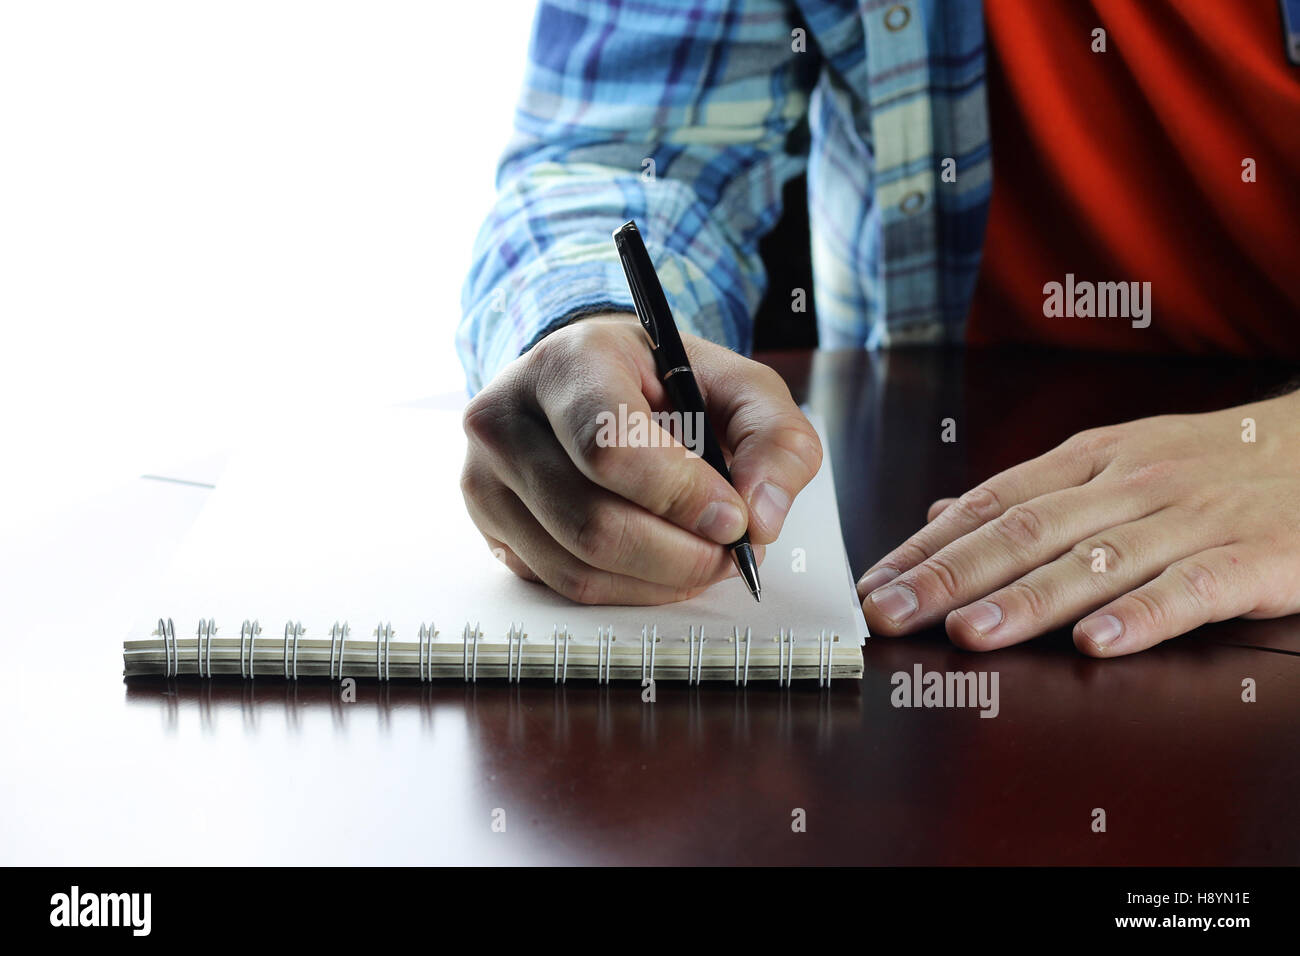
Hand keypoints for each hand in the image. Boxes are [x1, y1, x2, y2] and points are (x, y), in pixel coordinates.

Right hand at [461, 313, 821, 603]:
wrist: (589, 379)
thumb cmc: (661, 382)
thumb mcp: (736, 385)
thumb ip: (775, 439)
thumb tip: (764, 517)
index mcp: (567, 363)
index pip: (608, 447)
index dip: (679, 496)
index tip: (734, 518)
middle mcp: (506, 419)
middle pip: (593, 524)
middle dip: (680, 555)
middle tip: (731, 553)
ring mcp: (486, 478)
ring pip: (577, 568)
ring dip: (660, 581)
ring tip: (705, 558)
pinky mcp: (488, 526)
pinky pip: (561, 585)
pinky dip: (627, 590)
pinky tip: (660, 565)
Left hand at [857, 391, 1299, 655]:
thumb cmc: (1211, 464)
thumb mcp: (1116, 460)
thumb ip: (1031, 494)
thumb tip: (940, 513)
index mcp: (1090, 462)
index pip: (990, 503)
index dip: (927, 546)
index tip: (874, 583)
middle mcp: (1128, 486)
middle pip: (1023, 533)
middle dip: (947, 576)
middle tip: (890, 613)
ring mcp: (1189, 520)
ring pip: (1093, 562)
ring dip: (1024, 600)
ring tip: (966, 633)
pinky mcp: (1252, 558)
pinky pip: (1189, 589)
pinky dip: (1140, 615)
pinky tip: (1094, 644)